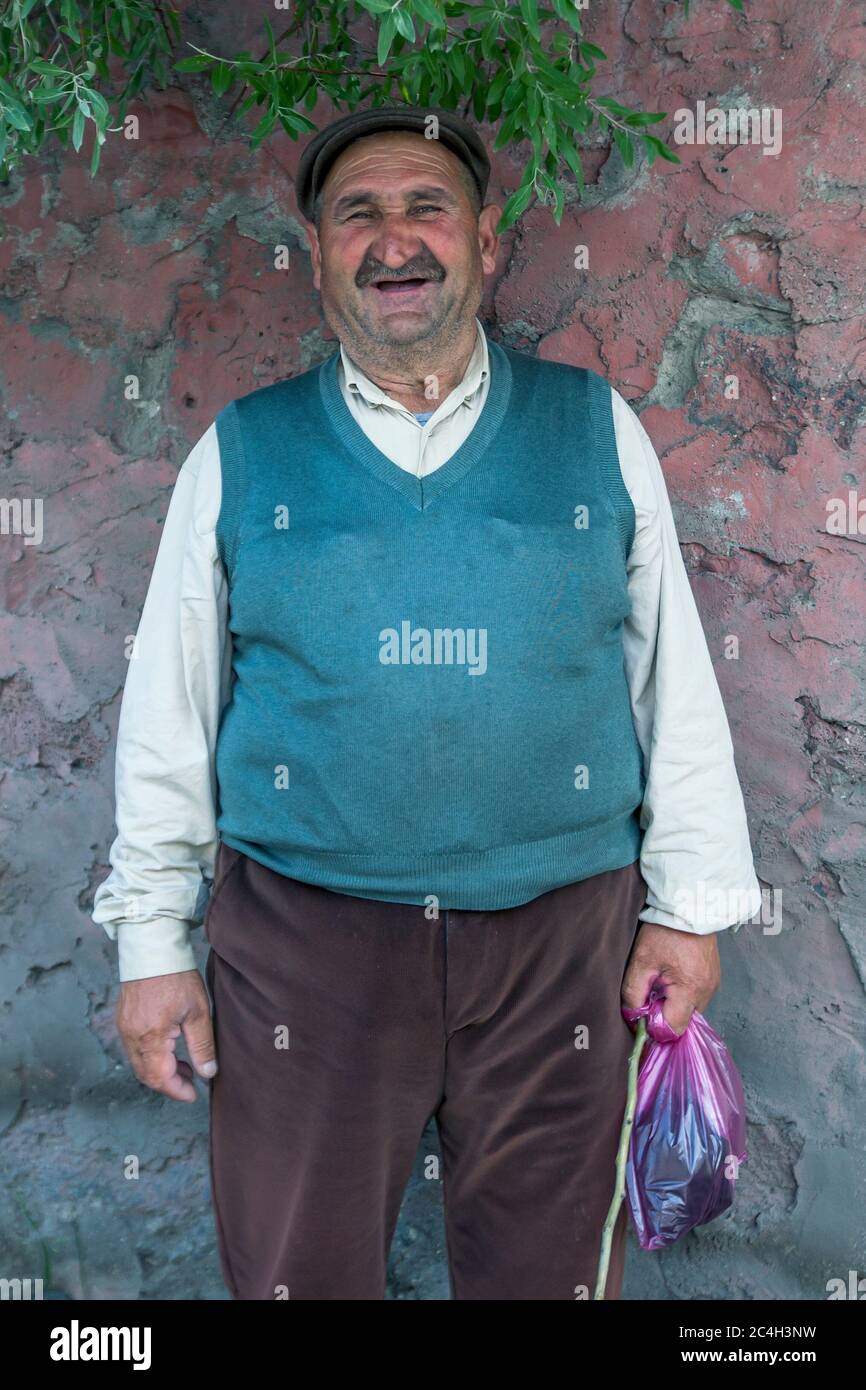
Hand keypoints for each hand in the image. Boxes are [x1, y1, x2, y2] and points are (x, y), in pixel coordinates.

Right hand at [115, 969, 217, 1101]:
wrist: (153, 948)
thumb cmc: (177, 977)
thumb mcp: (198, 1012)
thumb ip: (202, 1046)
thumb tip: (208, 1073)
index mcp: (151, 1037)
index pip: (160, 1078)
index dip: (177, 1091)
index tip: (194, 1095)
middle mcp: (132, 1037)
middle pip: (146, 1075)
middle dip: (169, 1084)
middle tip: (192, 1081)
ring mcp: (125, 1028)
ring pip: (139, 1064)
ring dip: (160, 1071)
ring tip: (185, 1065)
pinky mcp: (123, 1020)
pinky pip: (135, 1050)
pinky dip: (151, 1057)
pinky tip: (169, 1049)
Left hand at [621, 923, 720, 1035]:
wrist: (689, 905)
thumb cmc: (665, 930)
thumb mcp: (642, 961)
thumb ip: (633, 993)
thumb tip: (632, 1017)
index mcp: (691, 990)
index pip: (673, 1029)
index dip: (654, 1026)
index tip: (641, 1012)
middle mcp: (707, 992)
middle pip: (682, 1021)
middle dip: (662, 1014)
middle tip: (649, 991)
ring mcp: (713, 984)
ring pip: (688, 1010)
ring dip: (672, 1003)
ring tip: (659, 980)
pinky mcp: (713, 977)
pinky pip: (695, 996)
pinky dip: (681, 993)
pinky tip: (670, 975)